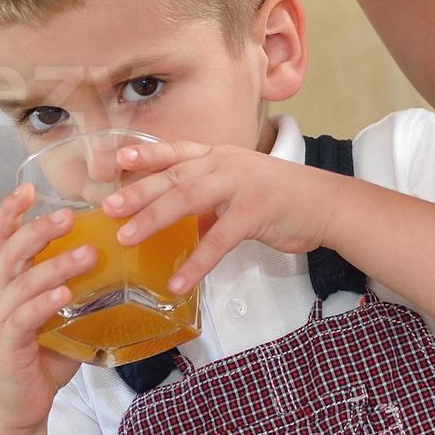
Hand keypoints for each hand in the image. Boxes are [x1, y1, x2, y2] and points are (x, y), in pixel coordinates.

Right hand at [0, 184, 96, 434]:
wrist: (18, 409)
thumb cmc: (41, 360)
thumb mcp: (61, 318)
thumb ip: (78, 292)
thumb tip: (120, 268)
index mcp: (6, 285)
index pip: (0, 240)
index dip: (9, 212)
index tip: (28, 188)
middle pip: (9, 252)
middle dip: (38, 230)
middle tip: (69, 216)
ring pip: (21, 282)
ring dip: (54, 265)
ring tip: (87, 254)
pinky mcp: (6, 346)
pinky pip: (24, 318)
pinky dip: (45, 303)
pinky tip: (66, 294)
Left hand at [104, 140, 344, 294]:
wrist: (326, 204)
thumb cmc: (281, 197)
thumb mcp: (239, 188)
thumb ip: (208, 200)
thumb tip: (175, 220)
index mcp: (219, 156)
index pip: (176, 151)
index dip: (146, 155)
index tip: (116, 159)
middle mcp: (225, 164)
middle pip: (173, 176)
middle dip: (138, 191)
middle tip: (108, 207)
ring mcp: (240, 185)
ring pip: (188, 199)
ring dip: (154, 219)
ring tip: (127, 238)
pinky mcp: (254, 213)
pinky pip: (218, 240)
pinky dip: (196, 263)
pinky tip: (179, 282)